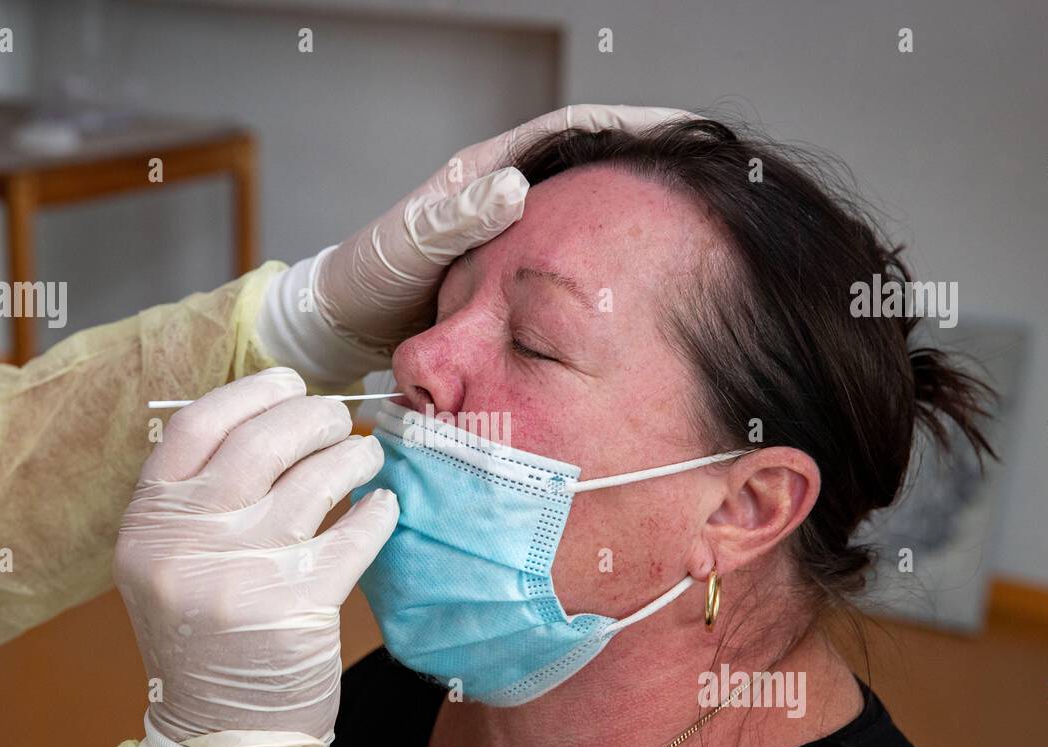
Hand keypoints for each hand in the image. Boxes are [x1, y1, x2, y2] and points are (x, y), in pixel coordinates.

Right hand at [114, 368, 397, 746]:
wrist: (220, 736)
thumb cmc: (205, 638)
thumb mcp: (170, 563)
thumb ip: (200, 497)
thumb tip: (271, 416)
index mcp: (148, 524)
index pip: (196, 423)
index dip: (251, 392)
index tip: (290, 382)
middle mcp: (185, 543)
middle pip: (263, 440)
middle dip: (315, 416)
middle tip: (340, 420)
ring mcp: (239, 574)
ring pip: (316, 480)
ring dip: (354, 457)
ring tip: (367, 459)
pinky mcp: (295, 606)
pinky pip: (354, 533)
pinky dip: (378, 512)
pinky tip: (384, 507)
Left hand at [314, 104, 696, 350]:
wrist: (346, 322)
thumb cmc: (367, 275)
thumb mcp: (410, 243)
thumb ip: (459, 217)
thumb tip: (518, 187)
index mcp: (486, 170)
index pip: (571, 129)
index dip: (627, 124)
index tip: (678, 129)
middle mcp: (506, 194)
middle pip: (591, 167)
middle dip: (645, 167)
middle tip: (702, 181)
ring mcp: (514, 234)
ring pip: (586, 216)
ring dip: (630, 217)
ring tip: (686, 230)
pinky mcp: (514, 274)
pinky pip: (571, 261)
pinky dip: (604, 266)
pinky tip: (633, 286)